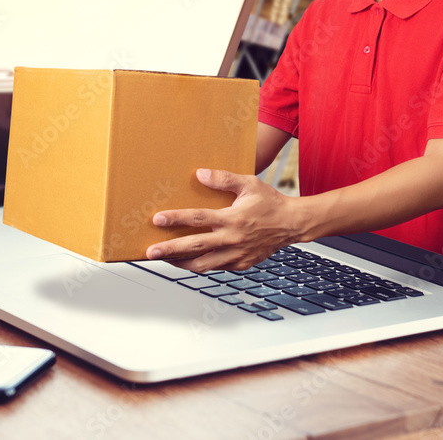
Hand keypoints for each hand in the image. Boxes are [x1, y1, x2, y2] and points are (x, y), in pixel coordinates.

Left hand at [144, 168, 305, 271]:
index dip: (175, 219)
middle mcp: (232, 239)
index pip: (197, 219)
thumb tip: (200, 174)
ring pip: (203, 264)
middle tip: (150, 252)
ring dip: (181, 263)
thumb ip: (223, 179)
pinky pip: (215, 268)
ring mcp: (236, 255)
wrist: (292, 224)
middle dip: (169, 250)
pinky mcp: (240, 264)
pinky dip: (200, 266)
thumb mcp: (249, 184)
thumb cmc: (270, 203)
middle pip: (194, 247)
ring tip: (164, 260)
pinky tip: (188, 261)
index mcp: (232, 218)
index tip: (157, 220)